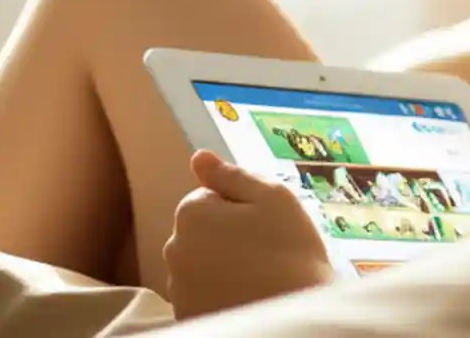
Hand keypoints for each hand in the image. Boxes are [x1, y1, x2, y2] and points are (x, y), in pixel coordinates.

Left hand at [164, 150, 334, 319]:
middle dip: (225, 234)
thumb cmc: (291, 249)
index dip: (239, 207)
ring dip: (221, 264)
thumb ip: (233, 175)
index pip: (208, 196)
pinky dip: (218, 292)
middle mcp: (173, 248)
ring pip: (199, 263)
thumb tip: (199, 157)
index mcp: (192, 212)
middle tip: (263, 248)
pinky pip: (200, 293)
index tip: (262, 223)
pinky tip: (245, 294)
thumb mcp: (274, 198)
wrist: (296, 311)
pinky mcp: (186, 313)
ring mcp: (177, 286)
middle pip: (200, 231)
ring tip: (257, 274)